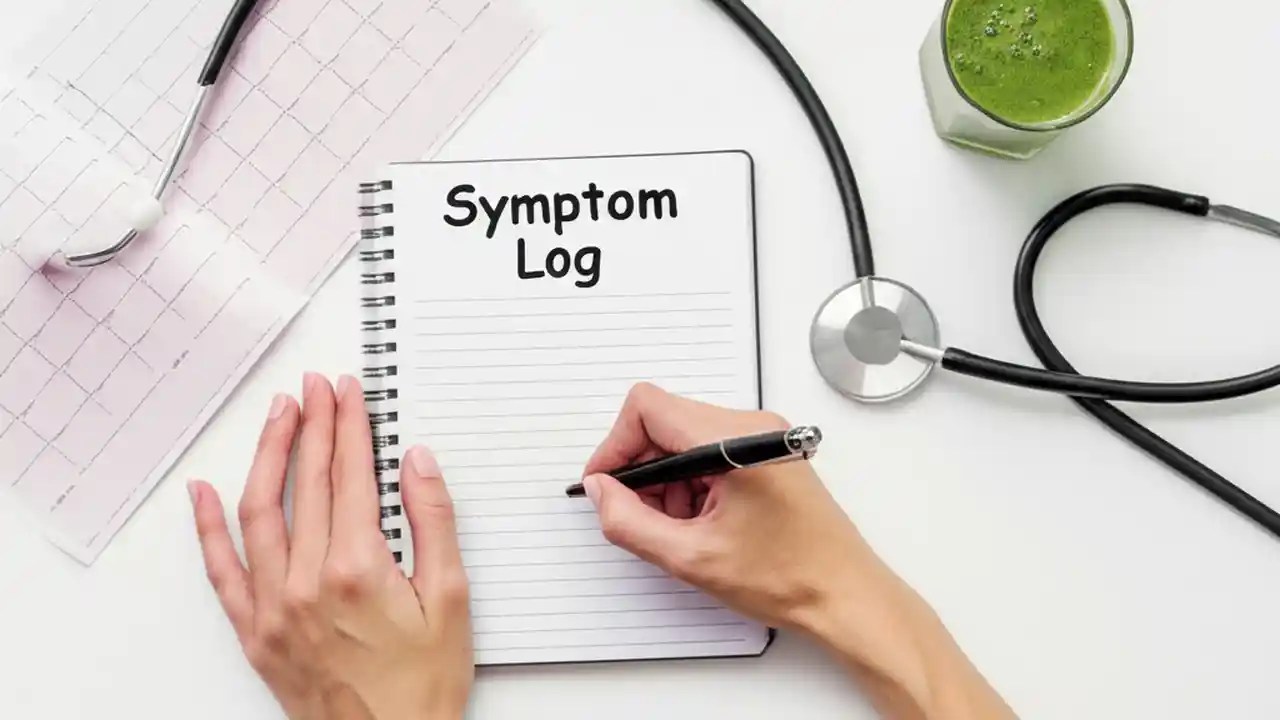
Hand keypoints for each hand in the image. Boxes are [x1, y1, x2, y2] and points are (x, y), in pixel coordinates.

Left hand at [189, 374, 472, 719]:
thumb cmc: (423, 685)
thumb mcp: (451, 599)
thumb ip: (435, 523)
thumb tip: (417, 464)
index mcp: (358, 569)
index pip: (349, 474)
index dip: (348, 425)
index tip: (347, 393)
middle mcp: (307, 582)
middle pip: (306, 483)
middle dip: (311, 426)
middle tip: (316, 389)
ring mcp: (274, 608)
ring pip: (259, 512)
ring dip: (267, 456)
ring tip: (277, 417)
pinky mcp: (256, 632)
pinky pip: (222, 570)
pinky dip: (208, 527)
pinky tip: (204, 492)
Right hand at [580, 383, 1015, 719]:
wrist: (845, 596)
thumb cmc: (790, 577)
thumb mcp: (691, 557)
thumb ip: (630, 522)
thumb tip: (601, 493)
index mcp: (734, 440)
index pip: (648, 407)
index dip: (615, 445)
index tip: (605, 484)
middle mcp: (752, 426)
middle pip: (665, 420)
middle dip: (642, 469)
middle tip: (641, 517)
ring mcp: (763, 438)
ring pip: (684, 438)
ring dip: (668, 481)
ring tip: (680, 529)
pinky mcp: (768, 454)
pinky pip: (710, 452)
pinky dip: (692, 484)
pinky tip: (701, 523)